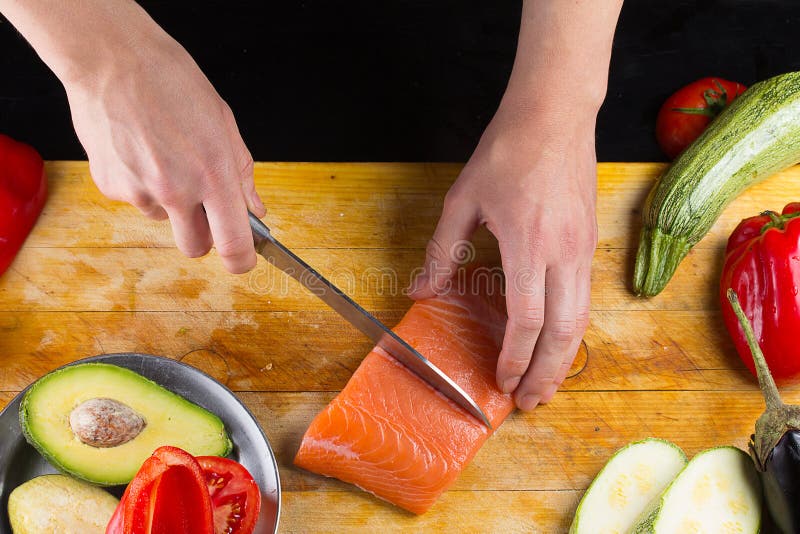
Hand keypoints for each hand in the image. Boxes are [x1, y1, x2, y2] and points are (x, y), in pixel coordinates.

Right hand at [64, 34, 264, 272]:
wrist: (113, 61)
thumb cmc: (172, 83)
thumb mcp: (224, 124)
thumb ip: (242, 174)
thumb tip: (256, 209)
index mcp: (214, 175)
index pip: (233, 244)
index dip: (242, 262)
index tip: (243, 260)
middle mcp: (177, 190)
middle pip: (195, 248)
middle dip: (204, 237)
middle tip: (203, 208)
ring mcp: (140, 192)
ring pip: (164, 220)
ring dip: (170, 202)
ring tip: (165, 156)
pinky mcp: (111, 186)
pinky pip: (136, 201)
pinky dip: (142, 185)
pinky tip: (141, 151)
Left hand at [409, 104, 597, 410]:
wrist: (555, 114)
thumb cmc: (507, 152)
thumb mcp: (463, 199)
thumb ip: (442, 251)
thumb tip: (419, 290)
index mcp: (528, 244)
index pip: (527, 318)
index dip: (515, 357)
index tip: (502, 382)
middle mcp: (564, 253)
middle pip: (563, 331)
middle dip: (546, 373)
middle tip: (530, 402)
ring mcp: (583, 249)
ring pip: (582, 320)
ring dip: (564, 359)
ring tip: (547, 385)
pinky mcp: (590, 242)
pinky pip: (585, 298)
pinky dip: (573, 331)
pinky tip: (558, 343)